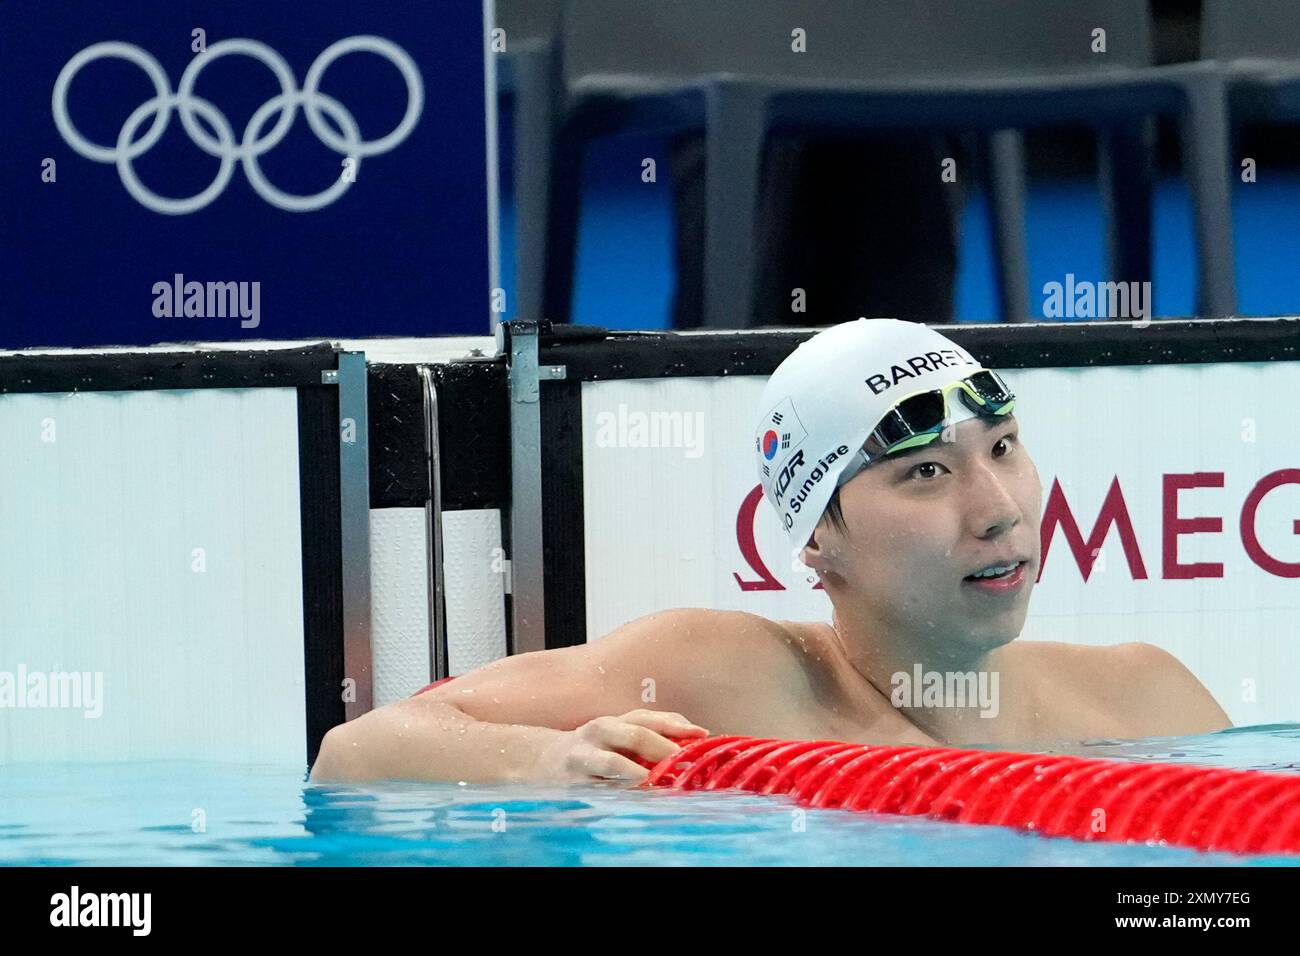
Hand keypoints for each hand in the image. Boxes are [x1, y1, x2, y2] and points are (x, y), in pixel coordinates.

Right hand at [528, 710, 709, 784]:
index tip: (702, 734)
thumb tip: (693, 738)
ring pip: (610, 761)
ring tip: (647, 778)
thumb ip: (650, 734)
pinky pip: (595, 790)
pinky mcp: (572, 782)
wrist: (542, 760)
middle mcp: (600, 733)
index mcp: (615, 721)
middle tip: (681, 760)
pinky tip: (625, 801)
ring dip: (631, 769)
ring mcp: (585, 757)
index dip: (676, 724)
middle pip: (634, 735)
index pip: (649, 718)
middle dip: (660, 747)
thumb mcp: (617, 735)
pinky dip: (612, 795)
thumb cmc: (592, 748)